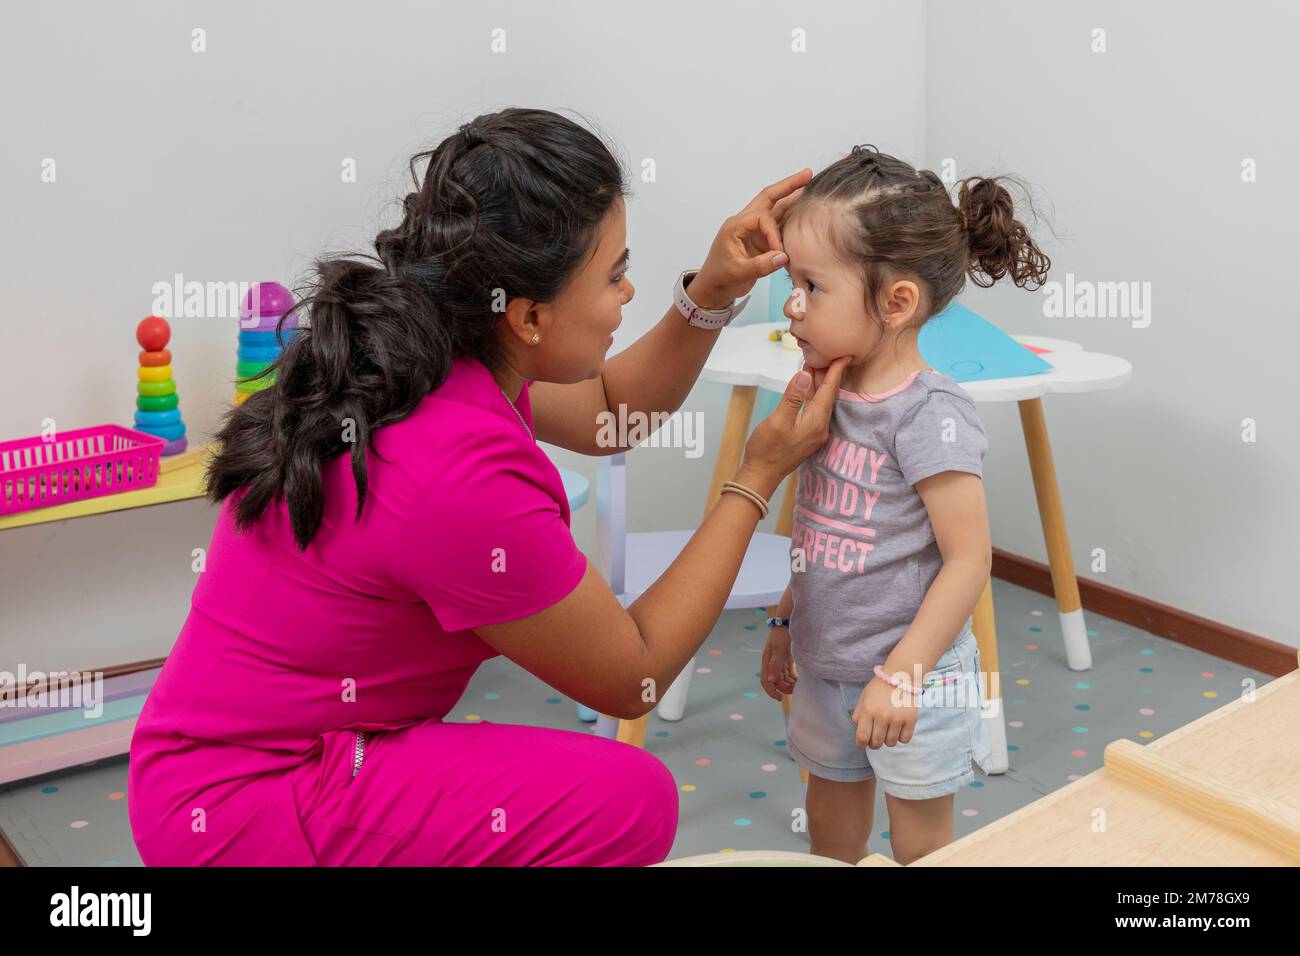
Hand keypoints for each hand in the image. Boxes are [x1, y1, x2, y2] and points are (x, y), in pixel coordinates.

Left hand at [690, 168, 813, 307]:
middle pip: (768, 197)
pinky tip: (805, 210)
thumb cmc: (720, 278)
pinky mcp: (761, 238)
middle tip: (808, 174)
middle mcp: (745, 222)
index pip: (762, 218)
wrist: (714, 288)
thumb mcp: (739, 273)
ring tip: (811, 186)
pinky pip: (779, 223)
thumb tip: (783, 257)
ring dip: (792, 197)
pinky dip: (791, 216)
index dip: (774, 233)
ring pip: (775, 207)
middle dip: (788, 186)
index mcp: (735, 226)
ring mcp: (754, 229)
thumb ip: (761, 265)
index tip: (780, 252)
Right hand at [737, 355, 850, 495]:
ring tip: (814, 367)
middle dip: (827, 375)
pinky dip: (811, 397)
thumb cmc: (767, 449)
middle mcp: (820, 428)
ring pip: (820, 403)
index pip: (829, 391)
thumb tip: (805, 375)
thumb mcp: (778, 420)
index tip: (845, 355)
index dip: (836, 371)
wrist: (761, 475)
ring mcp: (814, 434)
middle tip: (827, 355)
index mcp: (816, 422)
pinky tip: (805, 389)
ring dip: (817, 386)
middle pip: (827, 396)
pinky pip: (813, 411)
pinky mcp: (806, 437)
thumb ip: (793, 397)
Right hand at [760, 628, 796, 700]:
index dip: (771, 691)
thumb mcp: (779, 649)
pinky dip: (793, 678)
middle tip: (794, 690)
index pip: (766, 681)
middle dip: (784, 688)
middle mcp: (772, 663)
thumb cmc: (782, 634)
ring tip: (798, 686)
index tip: (780, 698)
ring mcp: (780, 661)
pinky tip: (799, 680)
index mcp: (767, 661)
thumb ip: (775, 665)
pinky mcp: (787, 659)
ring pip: (783, 678)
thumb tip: (771, 680)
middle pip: (776, 681)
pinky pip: (789, 673)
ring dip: (789, 684)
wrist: (789, 622)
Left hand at [851, 678, 918, 748]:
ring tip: (888, 731)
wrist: (900, 676)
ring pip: (891, 743)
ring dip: (888, 740)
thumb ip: (858, 714)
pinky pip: (905, 739)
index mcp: (868, 710)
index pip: (862, 737)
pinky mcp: (911, 719)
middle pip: (877, 743)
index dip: (861, 744)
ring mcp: (897, 719)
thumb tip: (859, 730)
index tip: (863, 743)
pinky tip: (899, 729)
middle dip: (874, 743)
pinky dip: (901, 737)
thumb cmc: (879, 687)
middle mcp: (882, 716)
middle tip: (876, 737)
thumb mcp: (863, 698)